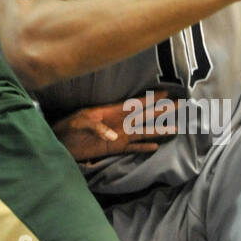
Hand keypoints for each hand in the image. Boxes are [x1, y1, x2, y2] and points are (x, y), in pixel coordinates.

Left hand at [52, 91, 176, 161]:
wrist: (60, 140)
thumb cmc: (68, 126)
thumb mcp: (80, 120)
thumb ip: (97, 126)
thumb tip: (115, 137)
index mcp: (113, 112)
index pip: (136, 103)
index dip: (151, 98)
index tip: (167, 92)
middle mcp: (120, 123)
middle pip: (146, 116)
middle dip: (163, 111)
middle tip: (180, 106)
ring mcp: (119, 136)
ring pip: (144, 132)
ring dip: (159, 130)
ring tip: (175, 129)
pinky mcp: (114, 148)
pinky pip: (133, 148)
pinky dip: (144, 147)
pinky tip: (156, 146)